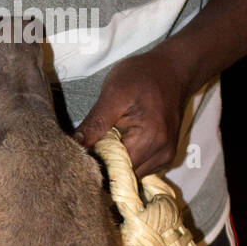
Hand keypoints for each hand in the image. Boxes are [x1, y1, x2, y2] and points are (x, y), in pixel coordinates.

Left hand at [73, 46, 194, 176]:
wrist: (172, 70)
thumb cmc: (142, 77)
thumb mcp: (113, 94)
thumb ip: (95, 123)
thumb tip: (74, 146)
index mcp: (150, 140)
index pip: (115, 169)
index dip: (95, 163)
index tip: (82, 154)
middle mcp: (162, 154)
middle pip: (124, 175)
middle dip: (105, 163)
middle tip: (94, 143)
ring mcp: (166, 157)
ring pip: (131, 173)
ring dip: (117, 162)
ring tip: (109, 139)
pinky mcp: (166, 156)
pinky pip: (141, 167)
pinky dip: (128, 158)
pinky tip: (122, 141)